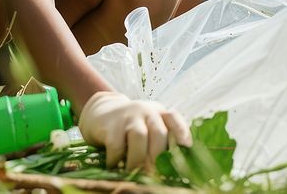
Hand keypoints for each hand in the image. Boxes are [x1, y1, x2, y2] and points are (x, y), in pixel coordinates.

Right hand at [78, 90, 192, 171]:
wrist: (100, 112)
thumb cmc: (130, 128)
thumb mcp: (147, 126)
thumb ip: (160, 140)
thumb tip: (170, 168)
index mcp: (158, 113)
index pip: (173, 117)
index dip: (181, 132)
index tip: (186, 147)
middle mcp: (146, 111)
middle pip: (158, 132)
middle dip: (158, 156)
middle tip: (155, 175)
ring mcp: (128, 116)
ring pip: (139, 137)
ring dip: (139, 160)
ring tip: (134, 173)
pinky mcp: (110, 125)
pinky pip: (116, 145)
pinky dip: (116, 160)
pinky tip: (114, 166)